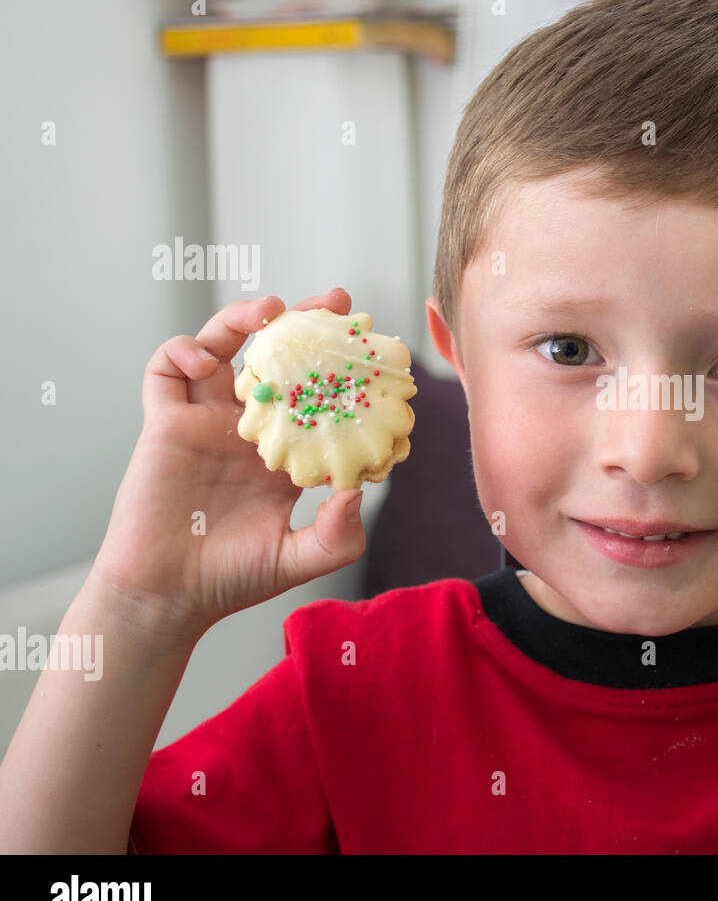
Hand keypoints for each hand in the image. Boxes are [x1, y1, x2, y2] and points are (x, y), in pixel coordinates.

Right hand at [87, 288, 365, 650]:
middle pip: (276, 358)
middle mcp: (245, 428)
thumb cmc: (231, 580)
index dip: (339, 368)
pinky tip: (206, 362)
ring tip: (270, 310)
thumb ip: (338, 534)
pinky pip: (165, 370)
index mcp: (283, 451)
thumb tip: (359, 490)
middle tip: (332, 303)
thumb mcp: (300, 559)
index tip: (370, 348)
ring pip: (221, 348)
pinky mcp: (164, 424)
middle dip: (302, 324)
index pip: (316, 393)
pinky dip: (182, 351)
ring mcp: (204, 421)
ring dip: (242, 320)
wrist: (168, 597)